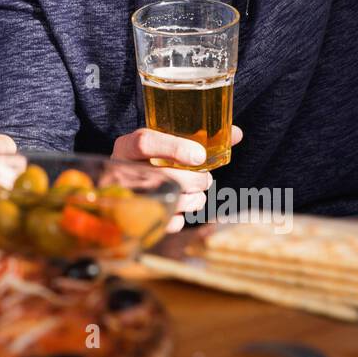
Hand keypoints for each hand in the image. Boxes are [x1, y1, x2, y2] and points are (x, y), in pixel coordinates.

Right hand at [110, 125, 244, 232]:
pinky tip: (183, 209)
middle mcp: (121, 170)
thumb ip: (196, 138)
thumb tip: (236, 133)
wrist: (120, 190)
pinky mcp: (136, 219)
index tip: (200, 156)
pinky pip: (165, 223)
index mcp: (126, 146)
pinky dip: (181, 218)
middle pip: (163, 176)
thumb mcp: (162, 144)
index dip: (175, 148)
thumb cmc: (150, 162)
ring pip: (169, 200)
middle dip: (194, 180)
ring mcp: (127, 197)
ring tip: (197, 194)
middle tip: (206, 179)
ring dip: (193, 199)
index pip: (145, 142)